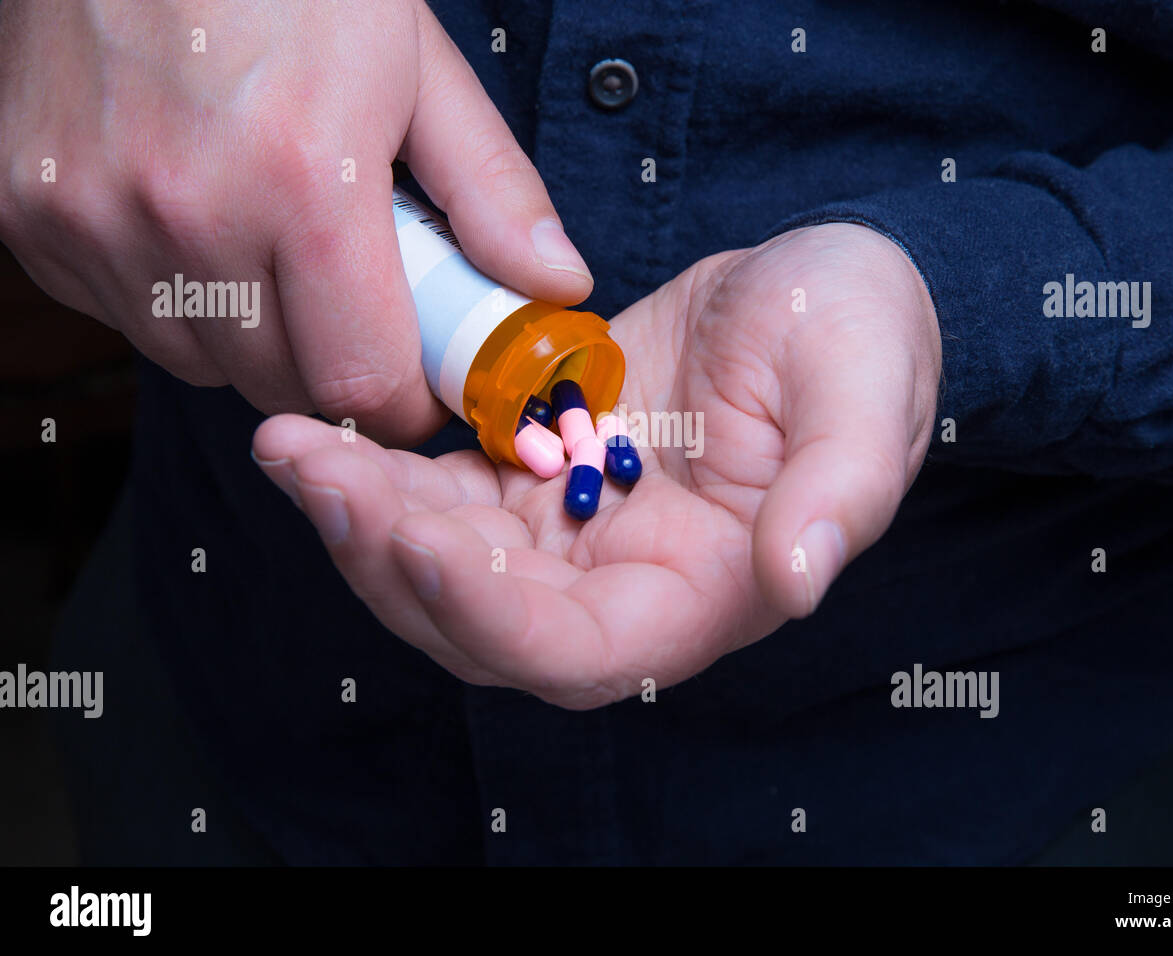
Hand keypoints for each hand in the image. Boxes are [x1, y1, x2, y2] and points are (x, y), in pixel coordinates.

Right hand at [0, 0, 590, 444]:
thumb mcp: (416, 67)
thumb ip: (490, 191)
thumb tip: (555, 284)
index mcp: (304, 182)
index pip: (360, 383)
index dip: (404, 402)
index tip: (420, 382)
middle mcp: (188, 214)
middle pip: (282, 386)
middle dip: (335, 368)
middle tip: (356, 304)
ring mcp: (91, 216)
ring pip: (199, 360)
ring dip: (252, 335)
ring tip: (274, 245)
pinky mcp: (28, 212)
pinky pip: (121, 314)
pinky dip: (170, 296)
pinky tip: (195, 222)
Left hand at [252, 223, 941, 707]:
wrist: (820, 287)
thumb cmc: (859, 337)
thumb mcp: (867, 398)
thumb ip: (845, 493)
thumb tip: (803, 580)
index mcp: (699, 596)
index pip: (577, 650)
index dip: (496, 616)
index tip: (426, 541)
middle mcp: (620, 585)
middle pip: (477, 623)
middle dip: (388, 562)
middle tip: (316, 472)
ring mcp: (568, 532)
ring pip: (440, 565)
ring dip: (362, 518)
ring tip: (291, 444)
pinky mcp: (532, 471)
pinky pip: (439, 494)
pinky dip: (379, 471)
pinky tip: (323, 425)